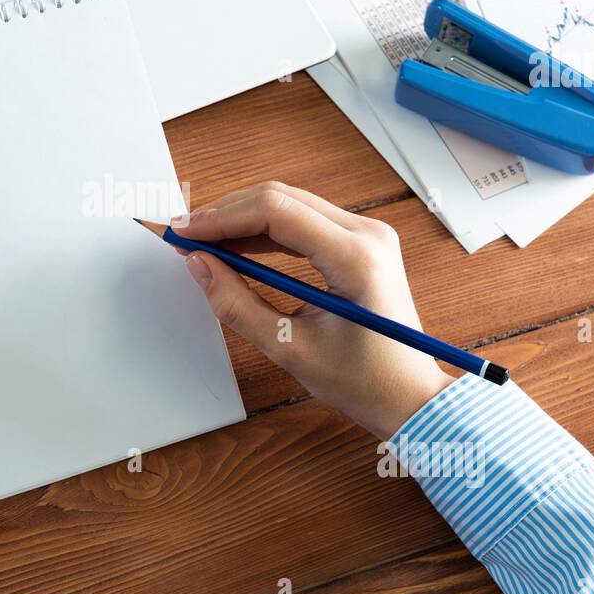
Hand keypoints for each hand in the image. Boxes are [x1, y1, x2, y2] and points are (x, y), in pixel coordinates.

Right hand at [175, 182, 452, 440]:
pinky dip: (266, 229)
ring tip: (204, 241)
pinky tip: (237, 245)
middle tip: (185, 236)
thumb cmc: (363, 381)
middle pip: (281, 198)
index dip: (221, 217)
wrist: (410, 396)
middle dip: (227, 213)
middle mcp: (367, 233)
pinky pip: (305, 219)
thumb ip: (237, 303)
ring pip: (290, 203)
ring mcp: (368, 234)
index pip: (275, 211)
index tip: (183, 232)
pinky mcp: (362, 242)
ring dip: (243, 218)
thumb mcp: (289, 348)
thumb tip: (198, 264)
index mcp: (355, 258)